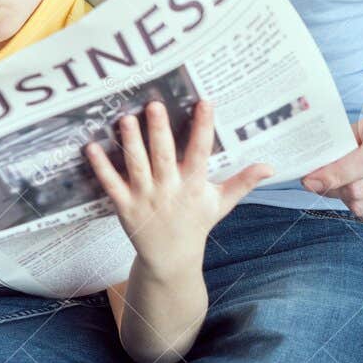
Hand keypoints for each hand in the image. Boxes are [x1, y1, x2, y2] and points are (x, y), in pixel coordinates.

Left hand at [84, 100, 271, 274]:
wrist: (171, 260)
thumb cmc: (196, 225)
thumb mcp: (221, 204)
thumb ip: (243, 182)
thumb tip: (270, 166)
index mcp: (194, 186)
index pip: (201, 152)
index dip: (203, 127)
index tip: (204, 102)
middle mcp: (169, 190)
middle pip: (164, 156)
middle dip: (159, 131)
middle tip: (154, 104)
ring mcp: (145, 198)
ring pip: (137, 166)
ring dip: (131, 142)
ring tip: (125, 119)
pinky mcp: (124, 206)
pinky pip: (111, 183)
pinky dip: (101, 166)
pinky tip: (91, 147)